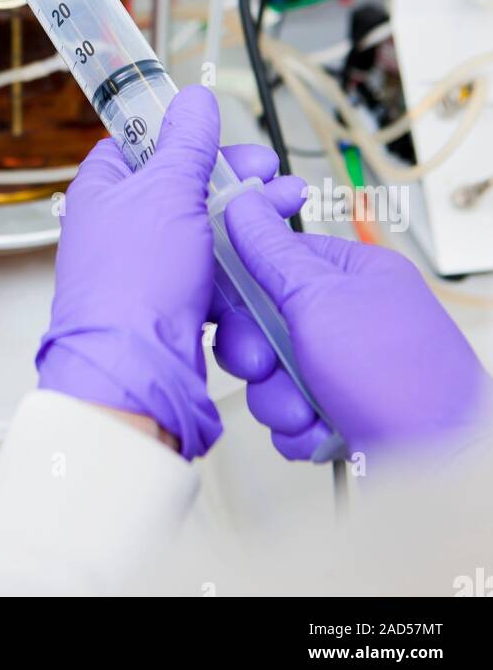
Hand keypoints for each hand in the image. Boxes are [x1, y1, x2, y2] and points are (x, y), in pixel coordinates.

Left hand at [36, 85, 306, 458]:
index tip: (228, 140)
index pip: (143, 144)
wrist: (133, 374)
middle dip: (237, 184)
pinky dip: (240, 275)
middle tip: (276, 179)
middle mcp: (120, 228)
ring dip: (248, 226)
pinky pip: (212, 282)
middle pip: (185, 190)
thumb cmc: (134, 281)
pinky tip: (268, 269)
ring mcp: (145, 271)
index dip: (188, 138)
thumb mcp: (169, 191)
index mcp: (104, 189)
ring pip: (205, 237)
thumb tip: (192, 99)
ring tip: (289, 213)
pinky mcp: (170, 309)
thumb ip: (186, 143)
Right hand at [215, 192, 492, 459]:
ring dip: (277, 397)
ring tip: (306, 408)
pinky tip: (321, 431)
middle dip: (258, 353)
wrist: (443, 464)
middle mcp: (346, 318)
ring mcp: (341, 369)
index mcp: (351, 274)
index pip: (275, 256)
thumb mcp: (323, 300)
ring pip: (270, 374)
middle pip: (262, 322)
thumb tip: (244, 205)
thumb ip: (273, 253)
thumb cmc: (406, 377)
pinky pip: (287, 414)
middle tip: (266, 364)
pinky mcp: (336, 412)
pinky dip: (296, 429)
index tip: (227, 303)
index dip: (242, 281)